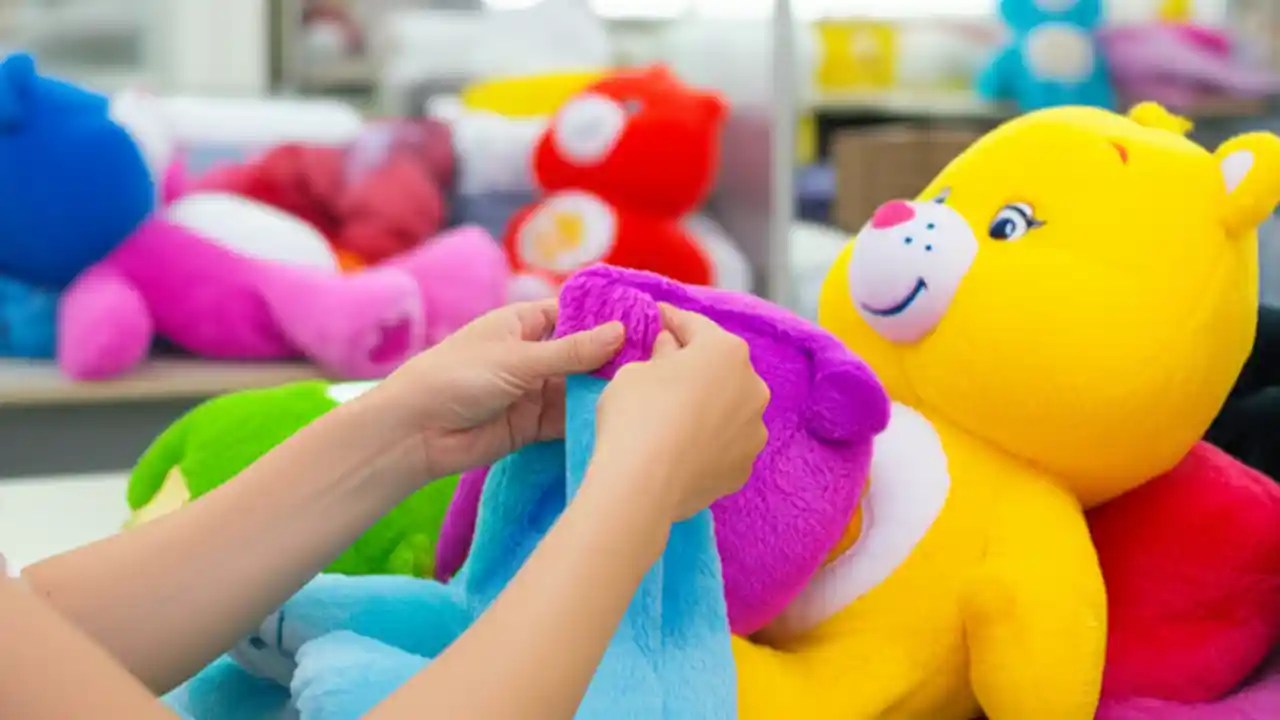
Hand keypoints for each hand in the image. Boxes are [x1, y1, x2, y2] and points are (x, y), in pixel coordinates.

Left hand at [372, 299, 624, 479]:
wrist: (415, 433)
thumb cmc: (456, 378)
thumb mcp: (518, 359)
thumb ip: (571, 352)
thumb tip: (620, 331)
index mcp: (523, 323)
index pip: (575, 313)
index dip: (608, 317)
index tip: (649, 320)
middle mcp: (533, 354)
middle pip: (584, 351)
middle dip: (614, 356)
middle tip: (660, 359)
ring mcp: (534, 390)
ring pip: (580, 386)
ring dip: (605, 389)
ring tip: (648, 390)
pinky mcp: (534, 424)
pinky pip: (569, 418)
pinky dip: (589, 417)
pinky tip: (621, 417)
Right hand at [590, 304, 769, 523]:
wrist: (643, 485)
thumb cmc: (636, 414)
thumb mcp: (635, 371)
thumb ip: (661, 354)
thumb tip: (672, 350)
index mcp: (726, 351)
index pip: (695, 326)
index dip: (672, 321)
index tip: (659, 318)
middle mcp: (753, 387)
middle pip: (720, 369)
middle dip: (696, 367)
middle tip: (664, 371)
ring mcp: (753, 431)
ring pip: (728, 410)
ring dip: (708, 407)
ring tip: (676, 420)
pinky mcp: (744, 468)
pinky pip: (725, 445)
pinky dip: (709, 442)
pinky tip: (683, 450)